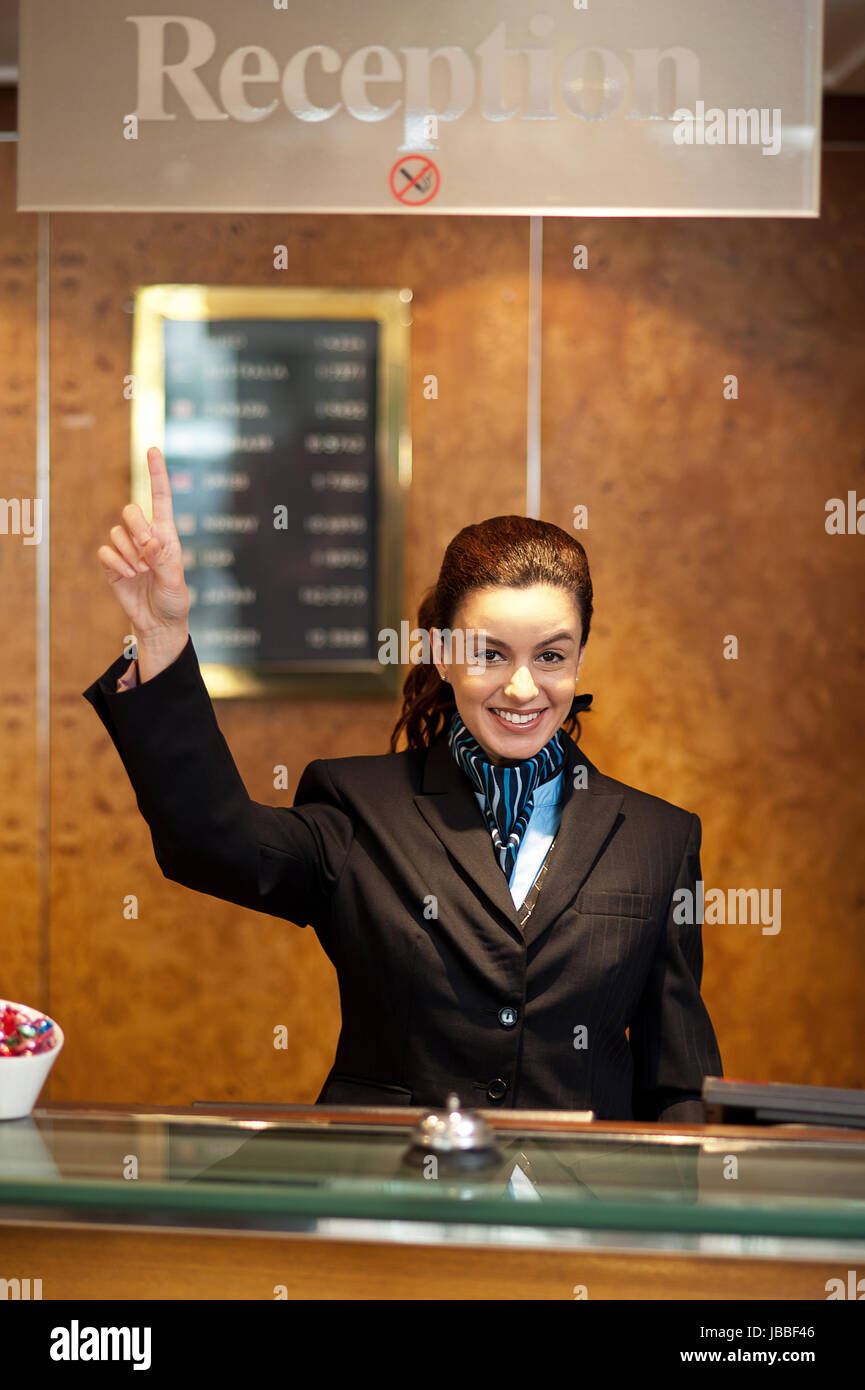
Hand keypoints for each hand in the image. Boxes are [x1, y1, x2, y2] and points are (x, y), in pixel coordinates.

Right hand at [97, 446, 190, 638]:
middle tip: (147, 552)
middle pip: (131, 511)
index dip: (156, 474)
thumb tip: (150, 540)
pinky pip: (106, 551)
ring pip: (117, 532)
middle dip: (136, 528)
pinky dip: (116, 564)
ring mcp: (128, 549)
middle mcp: (146, 537)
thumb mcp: (175, 581)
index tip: (152, 449)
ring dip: (129, 554)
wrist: (158, 623)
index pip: (161, 498)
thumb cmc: (173, 600)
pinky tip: (128, 576)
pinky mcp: (113, 563)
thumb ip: (163, 560)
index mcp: (167, 535)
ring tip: (141, 573)